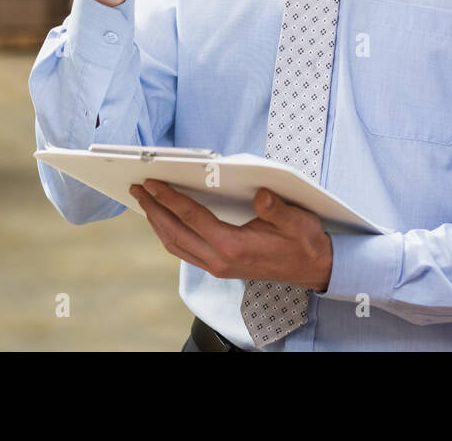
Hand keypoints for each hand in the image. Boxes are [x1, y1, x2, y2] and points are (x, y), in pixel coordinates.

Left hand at [128, 181, 333, 290]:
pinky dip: (169, 233)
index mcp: (233, 246)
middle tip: (137, 188)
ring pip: (175, 245)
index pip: (192, 218)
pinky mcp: (218, 267)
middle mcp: (219, 260)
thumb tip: (260, 194)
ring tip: (145, 202)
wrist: (313, 269)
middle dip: (153, 209)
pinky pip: (184, 250)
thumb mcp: (296, 221)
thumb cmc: (303, 242)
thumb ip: (276, 209)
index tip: (152, 183)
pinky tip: (166, 221)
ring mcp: (217, 266)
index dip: (169, 198)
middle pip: (174, 233)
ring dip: (157, 223)